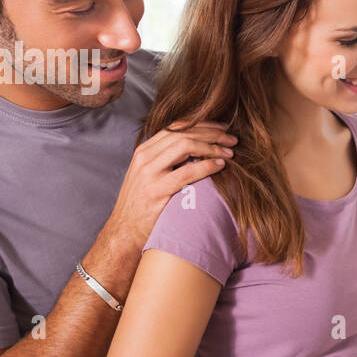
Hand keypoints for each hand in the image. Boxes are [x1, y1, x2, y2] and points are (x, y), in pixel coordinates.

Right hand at [102, 120, 237, 251]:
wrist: (124, 231)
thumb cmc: (143, 205)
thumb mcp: (149, 175)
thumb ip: (167, 160)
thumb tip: (198, 148)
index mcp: (144, 151)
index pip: (176, 127)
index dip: (203, 124)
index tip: (222, 128)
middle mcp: (145, 157)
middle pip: (183, 133)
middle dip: (212, 133)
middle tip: (232, 139)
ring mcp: (149, 173)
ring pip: (185, 146)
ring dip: (212, 147)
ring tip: (230, 152)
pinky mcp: (156, 190)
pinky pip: (186, 172)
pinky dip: (207, 166)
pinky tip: (220, 165)